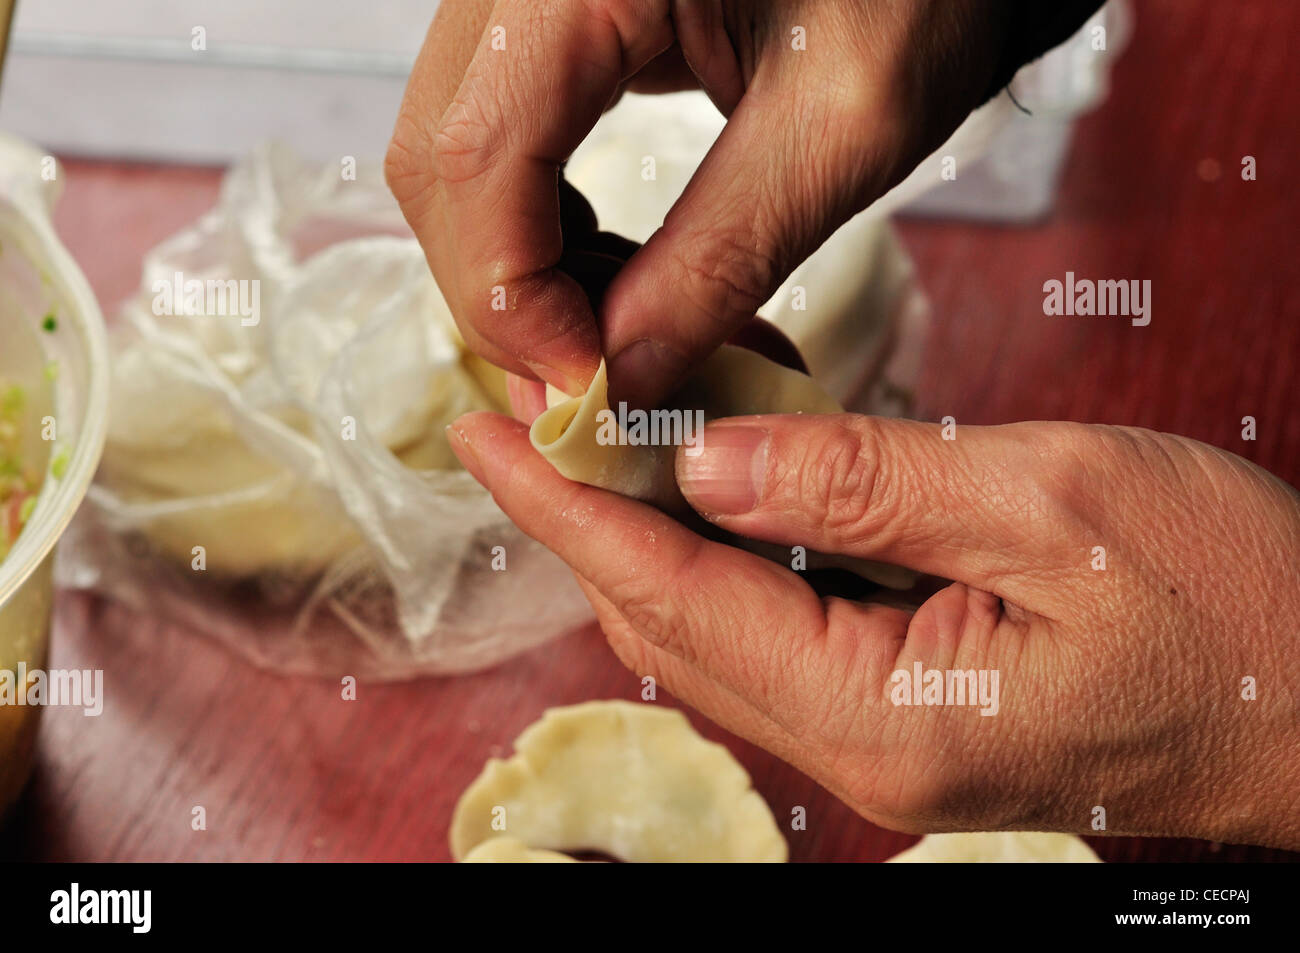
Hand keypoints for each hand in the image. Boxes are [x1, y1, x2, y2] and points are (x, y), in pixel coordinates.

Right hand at [387, 0, 1100, 404]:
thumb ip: (722, 257)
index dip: (514, 296)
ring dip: (522, 269)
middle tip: (598, 381)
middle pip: (443, 159)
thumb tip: (624, 377)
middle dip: (508, 295)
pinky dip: (543, 228)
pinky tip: (614, 273)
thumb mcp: (841, 126)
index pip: (476, 155)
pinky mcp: (555, 20)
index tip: (592, 387)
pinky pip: (502, 139)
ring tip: (621, 334)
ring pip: (459, 156)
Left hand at [446, 411, 1299, 849]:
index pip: (674, 599)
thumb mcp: (1051, 502)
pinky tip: (740, 474)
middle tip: (548, 411)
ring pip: (717, 627)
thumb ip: (867, 484)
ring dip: (666, 525)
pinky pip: (780, 627)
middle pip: (672, 624)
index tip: (491, 438)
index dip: (571, 511)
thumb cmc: (1235, 605)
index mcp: (882, 712)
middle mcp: (857, 746)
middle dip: (597, 514)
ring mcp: (878, 736)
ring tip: (636, 422)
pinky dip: (739, 546)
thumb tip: (710, 460)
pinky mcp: (904, 707)